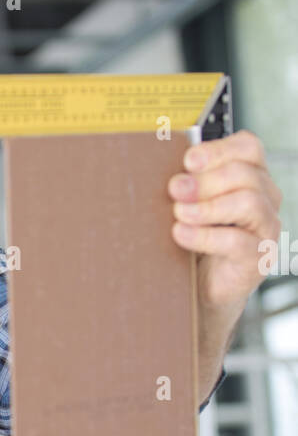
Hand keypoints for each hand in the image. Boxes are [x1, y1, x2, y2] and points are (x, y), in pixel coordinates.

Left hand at [168, 129, 281, 311]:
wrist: (203, 287)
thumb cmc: (198, 240)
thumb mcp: (191, 206)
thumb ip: (187, 186)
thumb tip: (170, 176)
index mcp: (252, 177)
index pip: (248, 148)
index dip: (218, 150)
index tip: (188, 160)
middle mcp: (266, 199)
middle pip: (245, 174)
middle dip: (205, 181)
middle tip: (174, 190)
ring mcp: (266, 228)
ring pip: (248, 202)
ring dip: (207, 206)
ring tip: (178, 214)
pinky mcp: (258, 257)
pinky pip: (237, 241)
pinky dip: (205, 235)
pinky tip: (182, 234)